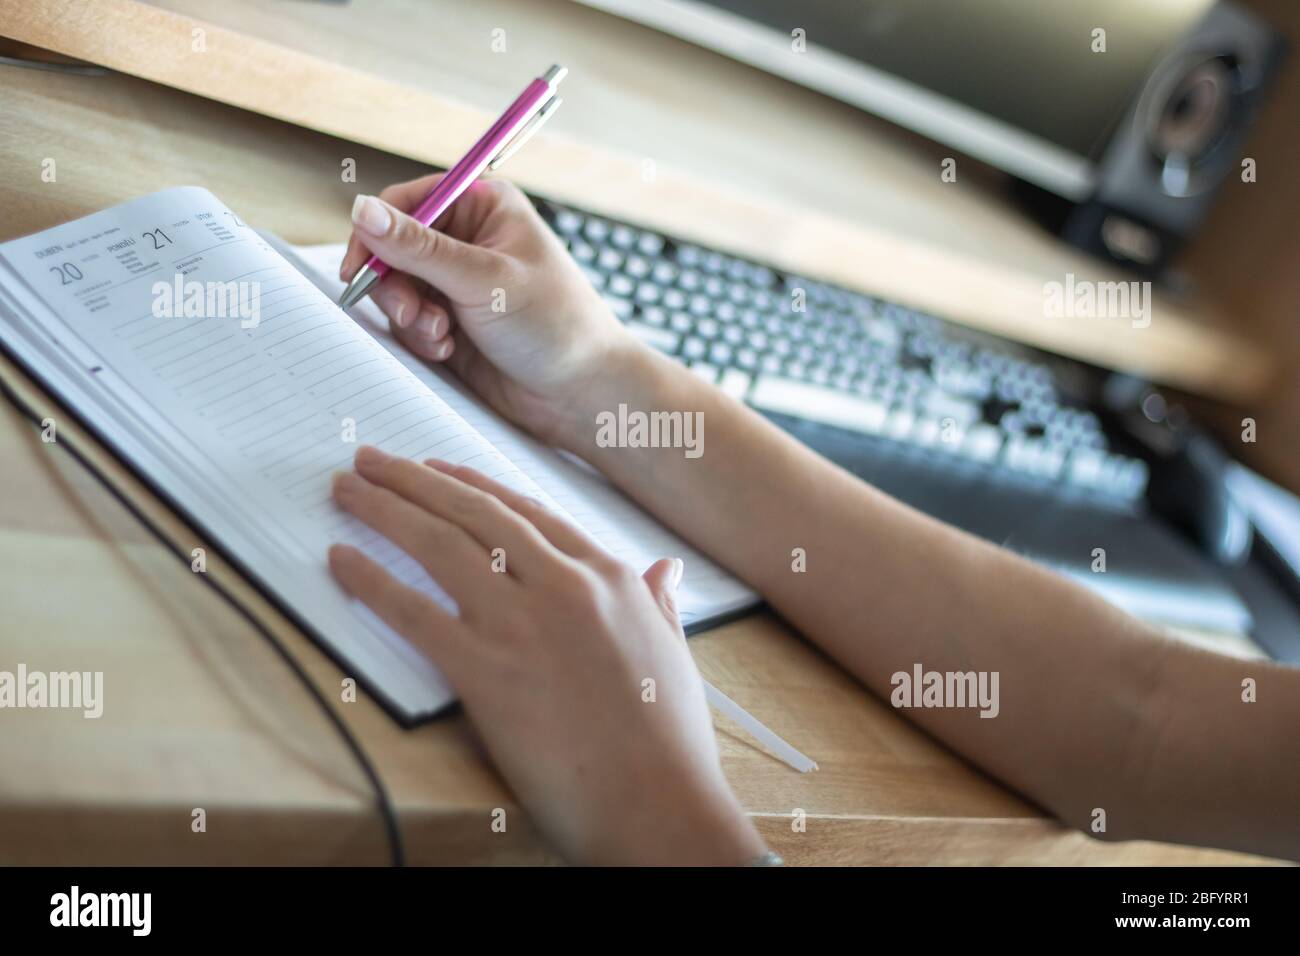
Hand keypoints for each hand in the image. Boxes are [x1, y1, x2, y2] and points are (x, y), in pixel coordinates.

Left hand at [327, 445, 766, 865]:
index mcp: (609, 578)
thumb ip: (659, 603)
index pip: (528, 513)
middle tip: (372, 460)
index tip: (437, 471)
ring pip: (438, 545)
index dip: (473, 486)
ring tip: (347, 489)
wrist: (659, 805)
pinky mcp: (484, 671)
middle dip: (414, 480)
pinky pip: (413, 612)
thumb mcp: (675, 655)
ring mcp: (521, 624)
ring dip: (384, 509)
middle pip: (473, 513)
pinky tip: (342, 561)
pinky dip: (371, 581)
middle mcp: (564, 586)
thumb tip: (665, 569)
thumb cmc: (671, 742)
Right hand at [340, 177, 641, 446]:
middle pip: (391, 248)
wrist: (579, 392)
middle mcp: (466, 238)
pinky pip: (408, 322)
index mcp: (483, 206)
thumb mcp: (483, 280)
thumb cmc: (553, 324)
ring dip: (410, 316)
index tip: (359, 269)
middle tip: (413, 314)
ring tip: (442, 336)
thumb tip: (360, 209)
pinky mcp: (450, 321)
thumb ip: (417, 248)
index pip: (404, 202)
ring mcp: (456, 282)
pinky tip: (450, 349)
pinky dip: (421, 337)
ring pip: (395, 288)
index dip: (376, 233)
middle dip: (395, 285)